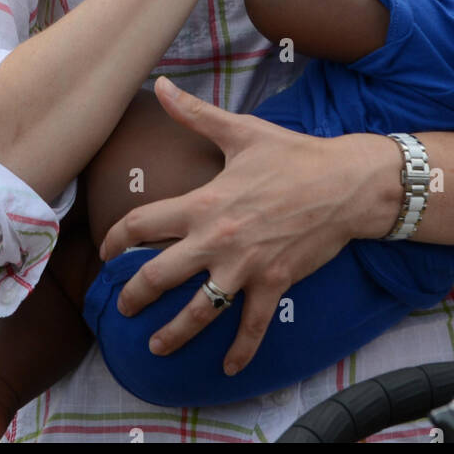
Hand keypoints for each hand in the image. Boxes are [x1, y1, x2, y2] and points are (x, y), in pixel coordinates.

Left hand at [99, 76, 398, 373]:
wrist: (346, 182)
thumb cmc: (292, 154)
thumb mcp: (241, 131)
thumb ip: (195, 114)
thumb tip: (162, 85)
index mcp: (205, 202)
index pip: (143, 224)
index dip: (117, 239)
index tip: (107, 249)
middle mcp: (218, 239)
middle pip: (159, 276)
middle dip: (134, 296)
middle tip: (122, 308)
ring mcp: (246, 267)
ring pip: (199, 311)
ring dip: (174, 333)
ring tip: (155, 347)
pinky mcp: (274, 283)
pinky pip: (253, 326)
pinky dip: (241, 351)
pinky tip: (229, 368)